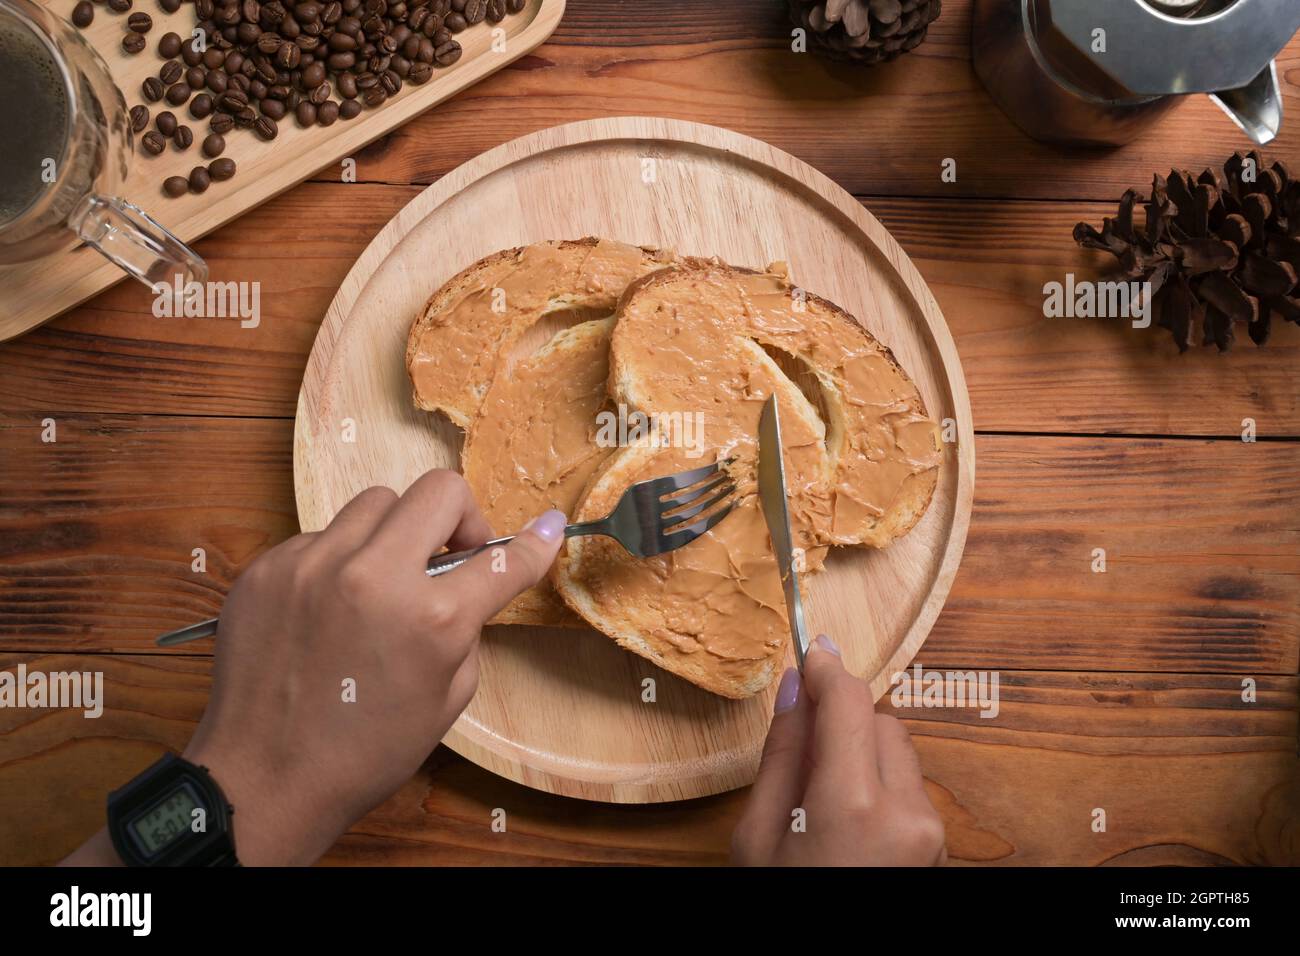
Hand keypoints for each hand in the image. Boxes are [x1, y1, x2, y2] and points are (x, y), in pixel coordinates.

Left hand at [181, 470, 565, 864]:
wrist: (264, 779)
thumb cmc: (363, 751)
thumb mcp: (448, 697)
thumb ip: (467, 625)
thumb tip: (479, 576)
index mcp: (432, 619)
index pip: (502, 560)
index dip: (535, 544)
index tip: (547, 529)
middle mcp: (372, 577)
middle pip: (438, 492)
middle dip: (458, 519)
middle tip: (450, 555)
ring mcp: (312, 565)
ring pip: (375, 504)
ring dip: (394, 534)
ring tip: (383, 582)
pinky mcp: (269, 568)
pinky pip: (321, 537)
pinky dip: (339, 562)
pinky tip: (330, 609)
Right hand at [731, 634, 946, 865]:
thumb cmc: (783, 902)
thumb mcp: (758, 836)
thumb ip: (781, 756)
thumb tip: (794, 687)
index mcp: (853, 805)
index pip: (849, 703)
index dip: (827, 670)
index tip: (811, 653)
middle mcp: (908, 813)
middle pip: (881, 723)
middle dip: (843, 725)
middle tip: (803, 756)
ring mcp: (932, 835)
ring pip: (900, 756)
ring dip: (864, 759)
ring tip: (825, 804)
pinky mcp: (942, 851)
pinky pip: (911, 794)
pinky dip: (881, 795)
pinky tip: (850, 831)